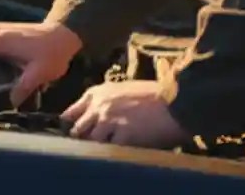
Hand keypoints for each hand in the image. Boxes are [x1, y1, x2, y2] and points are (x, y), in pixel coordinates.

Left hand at [62, 80, 190, 147]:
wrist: (174, 100)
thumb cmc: (154, 94)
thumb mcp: (124, 89)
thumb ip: (107, 101)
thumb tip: (98, 115)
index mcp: (99, 92)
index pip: (74, 110)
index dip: (72, 121)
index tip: (70, 129)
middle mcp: (100, 106)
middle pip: (78, 128)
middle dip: (82, 138)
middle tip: (85, 145)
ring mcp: (109, 121)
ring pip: (91, 141)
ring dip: (96, 147)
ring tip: (101, 152)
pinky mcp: (122, 136)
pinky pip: (109, 150)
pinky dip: (111, 154)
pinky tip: (116, 155)